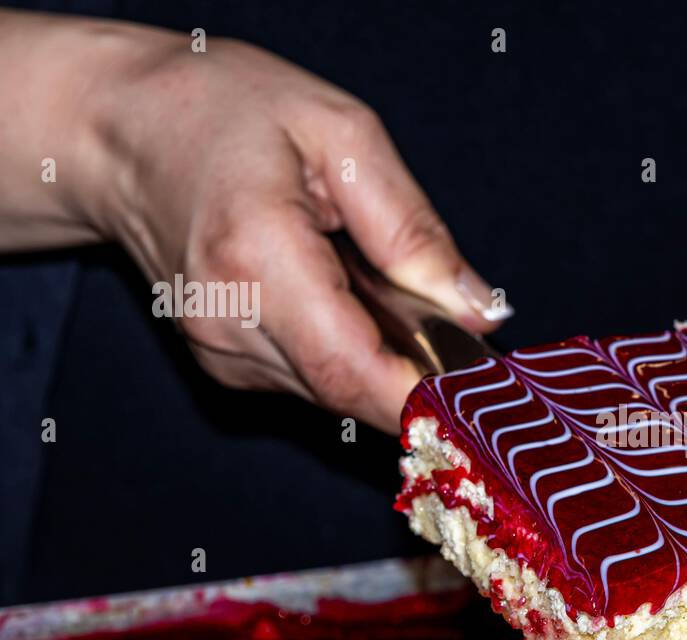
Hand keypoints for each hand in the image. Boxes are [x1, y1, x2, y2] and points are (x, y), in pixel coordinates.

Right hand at [51, 23, 507, 431]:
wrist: (123, 129)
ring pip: (334, 394)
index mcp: (258, 256)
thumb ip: (413, 230)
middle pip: (351, 393)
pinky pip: (310, 379)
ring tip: (384, 292)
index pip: (353, 370)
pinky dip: (346, 353)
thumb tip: (478, 310)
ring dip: (381, 362)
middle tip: (459, 337)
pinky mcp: (220, 360)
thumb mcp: (342, 137)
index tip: (481, 395)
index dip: (425, 398)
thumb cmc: (225, 112)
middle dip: (417, 377)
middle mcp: (228, 319)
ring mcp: (217, 347)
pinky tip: (342, 299)